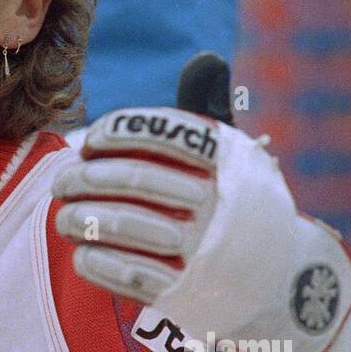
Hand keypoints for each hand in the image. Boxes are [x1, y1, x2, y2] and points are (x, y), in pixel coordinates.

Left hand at [51, 60, 350, 351]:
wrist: (288, 284)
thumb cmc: (246, 209)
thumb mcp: (240, 161)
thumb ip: (210, 114)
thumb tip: (205, 59)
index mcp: (231, 162)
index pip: (164, 133)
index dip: (119, 132)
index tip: (91, 139)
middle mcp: (219, 203)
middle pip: (134, 178)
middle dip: (84, 178)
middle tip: (61, 181)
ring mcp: (205, 250)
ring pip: (124, 225)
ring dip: (81, 219)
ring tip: (64, 217)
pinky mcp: (189, 292)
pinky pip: (129, 273)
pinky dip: (96, 262)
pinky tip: (82, 253)